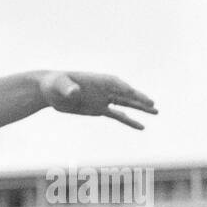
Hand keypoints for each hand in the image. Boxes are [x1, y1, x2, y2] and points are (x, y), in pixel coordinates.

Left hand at [38, 71, 157, 129]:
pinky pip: (117, 115)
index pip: (119, 86)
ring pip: (126, 105)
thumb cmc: (55, 83)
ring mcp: (103, 99)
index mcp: (99, 80)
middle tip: (154, 106)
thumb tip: (74, 93)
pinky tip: (141, 126)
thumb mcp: (61, 85)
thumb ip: (69, 88)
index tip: (141, 99)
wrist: (50, 90)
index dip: (130, 92)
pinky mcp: (98, 109)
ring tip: (156, 112)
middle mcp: (105, 89)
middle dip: (140, 100)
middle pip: (127, 95)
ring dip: (140, 109)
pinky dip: (129, 121)